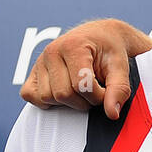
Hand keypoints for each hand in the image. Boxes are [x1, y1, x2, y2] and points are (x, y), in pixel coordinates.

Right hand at [20, 18, 138, 119]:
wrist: (100, 37)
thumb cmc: (109, 51)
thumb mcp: (120, 67)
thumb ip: (119, 89)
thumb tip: (112, 113)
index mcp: (73, 45)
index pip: (81, 86)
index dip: (98, 97)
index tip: (106, 90)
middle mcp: (52, 51)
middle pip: (63, 94)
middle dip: (84, 101)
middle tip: (94, 91)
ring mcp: (39, 62)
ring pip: (48, 98)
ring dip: (68, 102)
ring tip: (80, 90)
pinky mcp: (33, 73)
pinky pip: (31, 95)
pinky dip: (46, 101)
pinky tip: (63, 94)